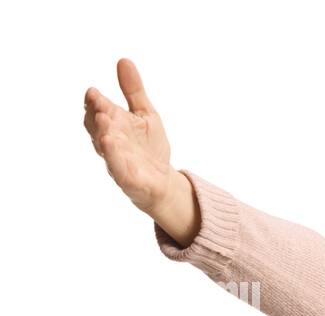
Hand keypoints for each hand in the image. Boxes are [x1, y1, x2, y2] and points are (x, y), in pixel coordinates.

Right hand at [83, 58, 175, 214]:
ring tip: (106, 122)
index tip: (94, 93)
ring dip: (104, 135)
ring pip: (105, 147)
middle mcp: (109, 140)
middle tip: (100, 107)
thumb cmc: (150, 146)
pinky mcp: (126, 177)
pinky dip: (113, 157)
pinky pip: (117, 168)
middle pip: (96, 127)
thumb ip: (134, 90)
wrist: (164, 180)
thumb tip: (123, 60)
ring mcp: (116, 159)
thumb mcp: (145, 114)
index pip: (97, 109)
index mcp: (112, 123)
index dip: (95, 102)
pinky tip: (111, 145)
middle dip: (97, 117)